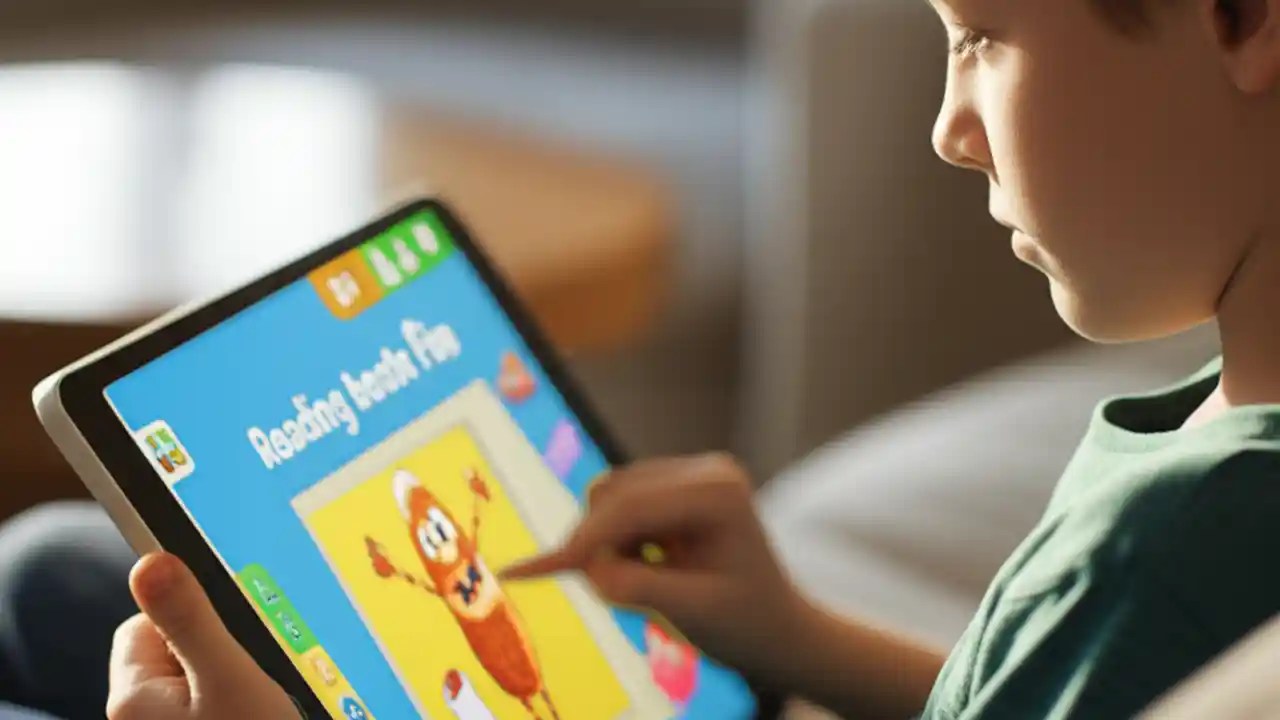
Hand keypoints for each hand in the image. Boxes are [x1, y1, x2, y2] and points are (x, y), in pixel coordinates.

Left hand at [108, 552, 298, 719]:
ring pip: (200, 678)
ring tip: (264, 700)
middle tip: (252, 677)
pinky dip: (242, 701)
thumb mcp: (228, 678)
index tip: (229, 639)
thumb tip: (151, 561)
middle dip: (220, 655)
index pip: (144, 624)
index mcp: (133, 698)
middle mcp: (142, 716)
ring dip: (235, 680)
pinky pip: (217, 702)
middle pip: (175, 651)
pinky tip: (266, 710)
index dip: (190, 620)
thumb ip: (191, 621)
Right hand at [501, 454, 805, 678]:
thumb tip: (591, 567)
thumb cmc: (746, 625)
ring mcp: (693, 476)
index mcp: (719, 492)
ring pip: (613, 498)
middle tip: (597, 589)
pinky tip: (648, 567)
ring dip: (608, 543)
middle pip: (616, 493)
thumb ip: (639, 587)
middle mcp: (707, 471)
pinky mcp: (678, 489)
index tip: (534, 567)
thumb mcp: (692, 612)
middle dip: (595, 542)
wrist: (778, 630)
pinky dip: (617, 540)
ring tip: (644, 584)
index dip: (583, 539)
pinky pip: (622, 507)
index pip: (632, 507)